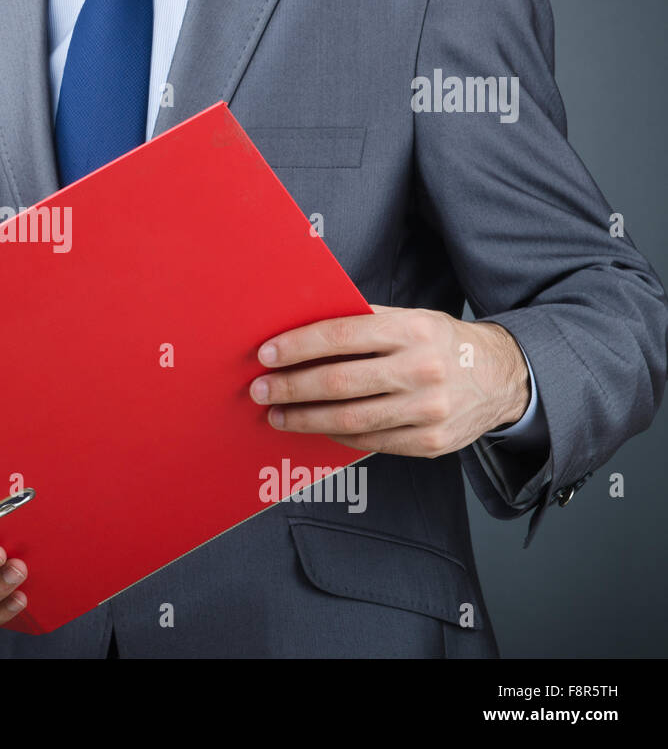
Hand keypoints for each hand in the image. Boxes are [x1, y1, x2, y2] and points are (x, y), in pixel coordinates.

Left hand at [248, 305, 530, 457]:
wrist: (502, 377)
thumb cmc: (440, 343)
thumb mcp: (411, 319)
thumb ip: (363, 323)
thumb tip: (298, 331)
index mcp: (413, 329)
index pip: (341, 335)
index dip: (297, 346)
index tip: (266, 354)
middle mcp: (422, 369)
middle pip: (339, 382)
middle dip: (290, 387)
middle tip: (259, 389)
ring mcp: (429, 410)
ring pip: (350, 419)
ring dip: (304, 418)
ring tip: (277, 414)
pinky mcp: (430, 442)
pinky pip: (369, 441)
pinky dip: (334, 435)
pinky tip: (314, 427)